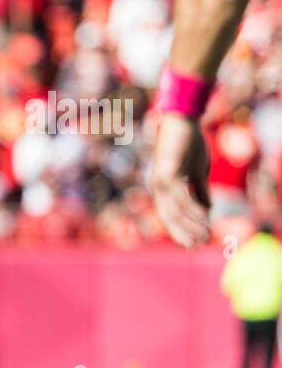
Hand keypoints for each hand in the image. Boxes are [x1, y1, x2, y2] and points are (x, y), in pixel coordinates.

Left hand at [149, 113, 211, 247]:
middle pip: (169, 217)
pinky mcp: (168, 172)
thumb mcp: (198, 172)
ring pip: (175, 209)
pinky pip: (180, 196)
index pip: (169, 215)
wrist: (182, 120)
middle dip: (183, 232)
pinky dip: (192, 208)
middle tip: (197, 246)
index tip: (192, 245)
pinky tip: (205, 217)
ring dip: (191, 224)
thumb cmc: (188, 144)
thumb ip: (200, 191)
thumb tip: (207, 210)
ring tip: (206, 236)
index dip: (180, 230)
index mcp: (163, 188)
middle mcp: (158, 186)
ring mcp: (161, 180)